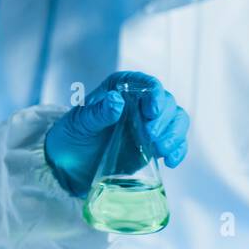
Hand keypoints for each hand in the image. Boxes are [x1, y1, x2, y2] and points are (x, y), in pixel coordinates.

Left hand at [45, 70, 189, 195]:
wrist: (69, 164)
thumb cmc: (72, 135)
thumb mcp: (79, 123)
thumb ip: (97, 113)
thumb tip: (116, 101)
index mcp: (122, 88)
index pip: (146, 84)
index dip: (154, 94)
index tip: (152, 110)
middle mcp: (140, 103)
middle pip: (167, 103)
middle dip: (164, 120)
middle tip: (150, 136)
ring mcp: (150, 124)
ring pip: (177, 121)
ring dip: (174, 134)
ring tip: (160, 149)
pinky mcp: (155, 145)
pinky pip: (176, 144)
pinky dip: (178, 151)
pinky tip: (170, 161)